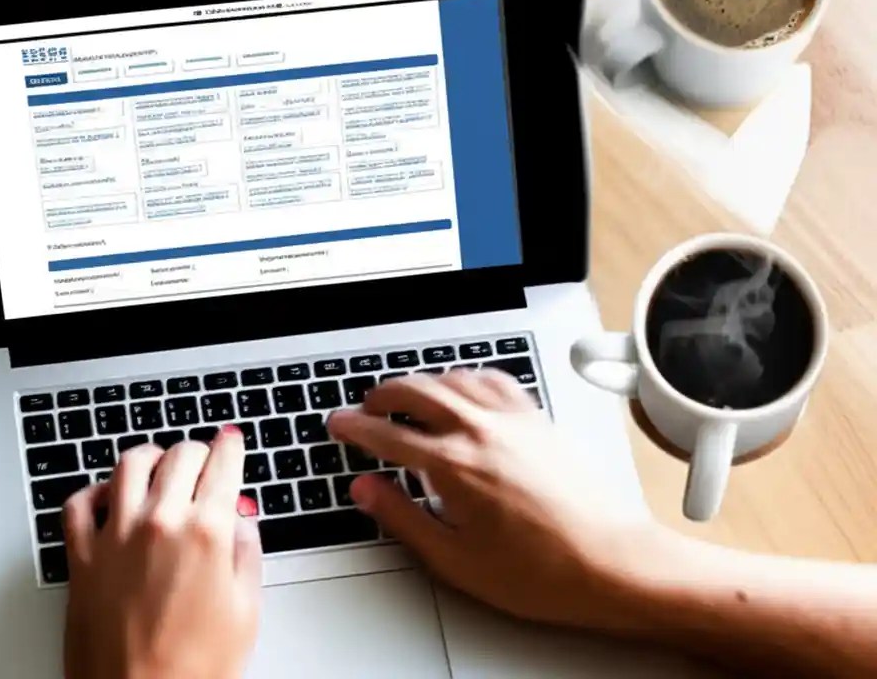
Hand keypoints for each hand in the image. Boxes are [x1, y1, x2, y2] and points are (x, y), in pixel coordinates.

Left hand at [62, 426, 262, 678]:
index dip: (231, 446)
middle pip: (179, 455)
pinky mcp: (81, 556)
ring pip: (129, 464)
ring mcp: (115, 536)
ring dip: (150, 457)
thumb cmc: (194, 671)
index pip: (222, 463)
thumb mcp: (246, 611)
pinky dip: (95, 490)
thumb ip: (246, 554)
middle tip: (204, 460)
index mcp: (207, 533)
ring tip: (158, 464)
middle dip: (197, 451)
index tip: (231, 441)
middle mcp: (159, 523)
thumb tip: (241, 523)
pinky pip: (79, 502)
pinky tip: (110, 496)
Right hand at [327, 369, 663, 631]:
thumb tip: (367, 490)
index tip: (339, 424)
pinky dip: (466, 377)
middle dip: (382, 396)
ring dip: (421, 382)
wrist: (609, 564)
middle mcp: (481, 432)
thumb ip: (402, 518)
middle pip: (416, 392)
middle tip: (367, 408)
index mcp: (453, 466)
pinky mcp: (538, 421)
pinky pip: (493, 380)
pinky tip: (462, 387)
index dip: (354, 427)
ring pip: (453, 379)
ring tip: (406, 395)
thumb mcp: (453, 559)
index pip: (387, 434)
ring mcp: (513, 421)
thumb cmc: (541, 571)